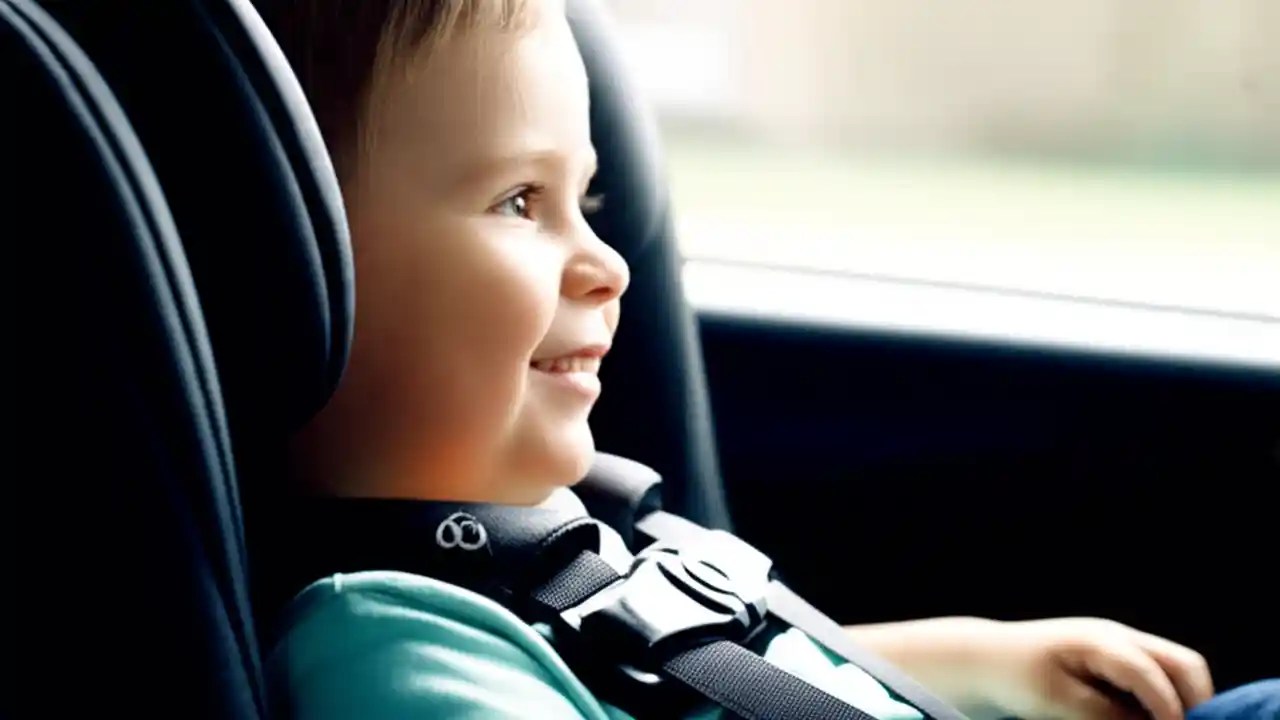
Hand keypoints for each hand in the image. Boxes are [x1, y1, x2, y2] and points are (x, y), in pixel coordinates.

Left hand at [965, 617, 1213, 719]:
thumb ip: (1106, 715)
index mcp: (1102, 642)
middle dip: (1195, 703)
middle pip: (1184, 664)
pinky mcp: (1118, 660)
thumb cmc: (1014, 677)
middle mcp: (1120, 637)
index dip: (1169, 712)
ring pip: (1177, 669)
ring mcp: (1121, 645)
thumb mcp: (1056, 703)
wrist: (985, 659)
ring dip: (1182, 701)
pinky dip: (1163, 700)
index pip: (1152, 675)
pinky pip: (1158, 677)